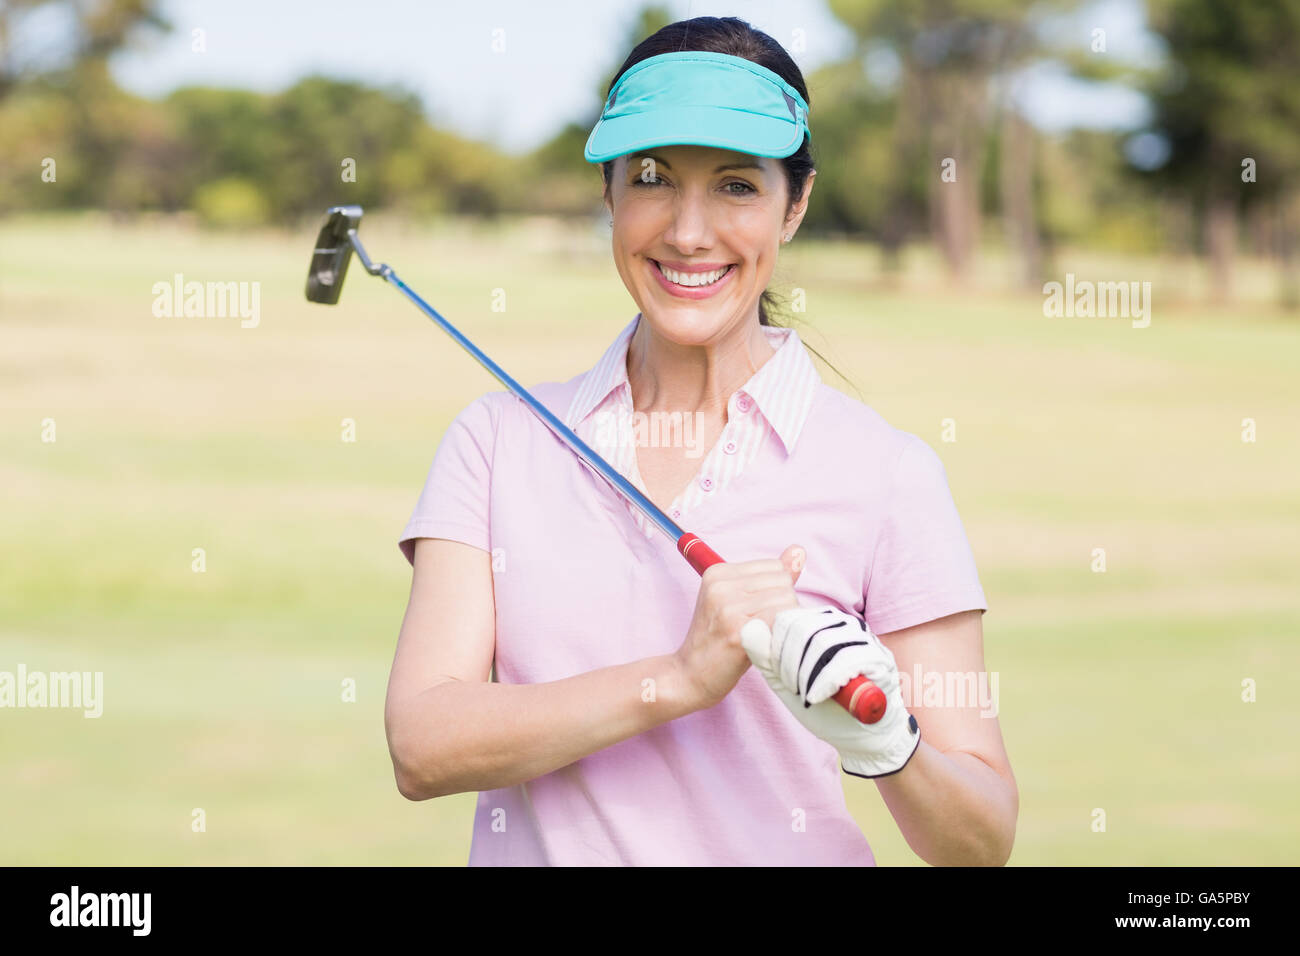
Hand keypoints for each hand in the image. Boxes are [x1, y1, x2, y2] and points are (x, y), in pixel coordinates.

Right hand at [673, 545, 804, 710]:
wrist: (689, 676)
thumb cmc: (718, 640)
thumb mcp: (738, 600)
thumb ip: (769, 577)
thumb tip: (798, 550)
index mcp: (719, 572)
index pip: (776, 568)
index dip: (776, 593)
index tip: (756, 613)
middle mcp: (721, 584)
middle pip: (784, 582)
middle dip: (783, 607)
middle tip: (760, 628)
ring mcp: (728, 607)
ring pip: (787, 600)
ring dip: (784, 623)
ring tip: (762, 637)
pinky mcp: (737, 631)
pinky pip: (781, 620)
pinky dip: (781, 635)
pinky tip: (764, 646)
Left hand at [740, 605, 920, 777]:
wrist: (863, 736)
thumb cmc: (826, 708)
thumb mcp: (788, 684)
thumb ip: (768, 660)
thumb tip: (748, 629)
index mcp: (822, 624)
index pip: (788, 619)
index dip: (777, 649)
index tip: (782, 677)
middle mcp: (844, 624)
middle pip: (803, 627)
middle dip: (789, 663)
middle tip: (793, 688)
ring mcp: (864, 639)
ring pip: (822, 642)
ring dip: (806, 674)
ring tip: (807, 694)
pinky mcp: (879, 658)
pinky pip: (844, 660)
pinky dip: (824, 681)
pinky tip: (817, 696)